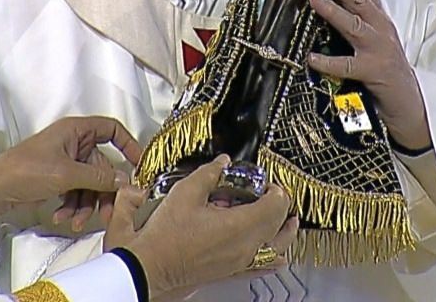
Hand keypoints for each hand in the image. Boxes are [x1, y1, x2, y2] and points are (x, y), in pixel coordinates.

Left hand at [0, 116, 142, 227]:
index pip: (111, 129)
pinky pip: (75, 192)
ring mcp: (65, 162)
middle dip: (101, 193)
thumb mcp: (66, 175)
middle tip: (107, 215)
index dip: (128, 144)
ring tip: (74, 222)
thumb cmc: (25, 171)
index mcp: (76, 131)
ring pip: (89, 184)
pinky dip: (71, 206)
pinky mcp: (56, 178)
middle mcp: (73, 143)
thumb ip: (98, 178)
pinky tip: (61, 218)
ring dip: (84, 205)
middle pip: (102, 167)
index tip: (139, 165)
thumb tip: (124, 181)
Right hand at [107, 156, 298, 300]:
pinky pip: (264, 267)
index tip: (267, 182)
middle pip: (280, 225)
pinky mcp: (232, 272)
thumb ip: (209, 174)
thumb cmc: (165, 236)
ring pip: (278, 249)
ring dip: (283, 231)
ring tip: (284, 220)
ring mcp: (241, 262)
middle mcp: (246, 247)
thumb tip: (221, 162)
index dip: (276, 190)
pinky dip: (275, 256)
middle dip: (280, 206)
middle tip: (271, 194)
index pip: (276, 205)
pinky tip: (275, 253)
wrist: (151, 266)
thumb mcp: (186, 192)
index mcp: (239, 225)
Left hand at [307, 0, 430, 151]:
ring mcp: (378, 49)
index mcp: (379, 19)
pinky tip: (311, 58)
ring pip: (353, 25)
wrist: (412, 104)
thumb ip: (356, 22)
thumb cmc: (387, 71)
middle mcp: (380, 29)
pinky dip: (329, 61)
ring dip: (333, 11)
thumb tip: (327, 1)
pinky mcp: (374, 72)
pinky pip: (347, 65)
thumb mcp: (373, 40)